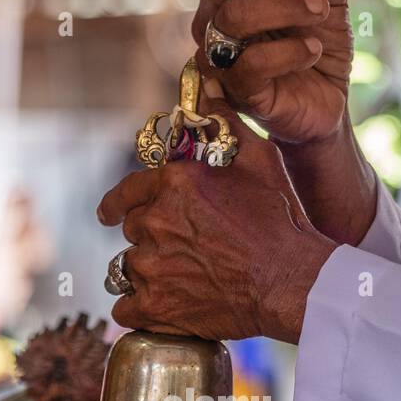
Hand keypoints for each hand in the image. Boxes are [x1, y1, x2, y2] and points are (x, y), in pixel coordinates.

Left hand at [96, 104, 334, 344]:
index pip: (125, 193)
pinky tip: (161, 310)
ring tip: (178, 281)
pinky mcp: (155, 307)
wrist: (293, 282)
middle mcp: (155, 222)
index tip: (107, 215)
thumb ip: (223, 125)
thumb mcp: (260, 160)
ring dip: (147, 274)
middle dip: (150, 239)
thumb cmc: (281, 221)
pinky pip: (126, 310)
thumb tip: (206, 90)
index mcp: (173, 183)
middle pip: (132, 231)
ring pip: (128, 270)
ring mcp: (152, 267)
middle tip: (180, 251)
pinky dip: (140, 310)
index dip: (115, 205)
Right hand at [192, 0, 351, 145]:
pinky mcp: (238, 93)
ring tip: (318, 12)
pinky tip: (313, 51)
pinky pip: (250, 64)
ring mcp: (221, 59)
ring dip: (284, 8)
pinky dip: (289, 52)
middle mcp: (216, 22)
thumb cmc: (322, 43)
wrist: (331, 99)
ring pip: (232, 18)